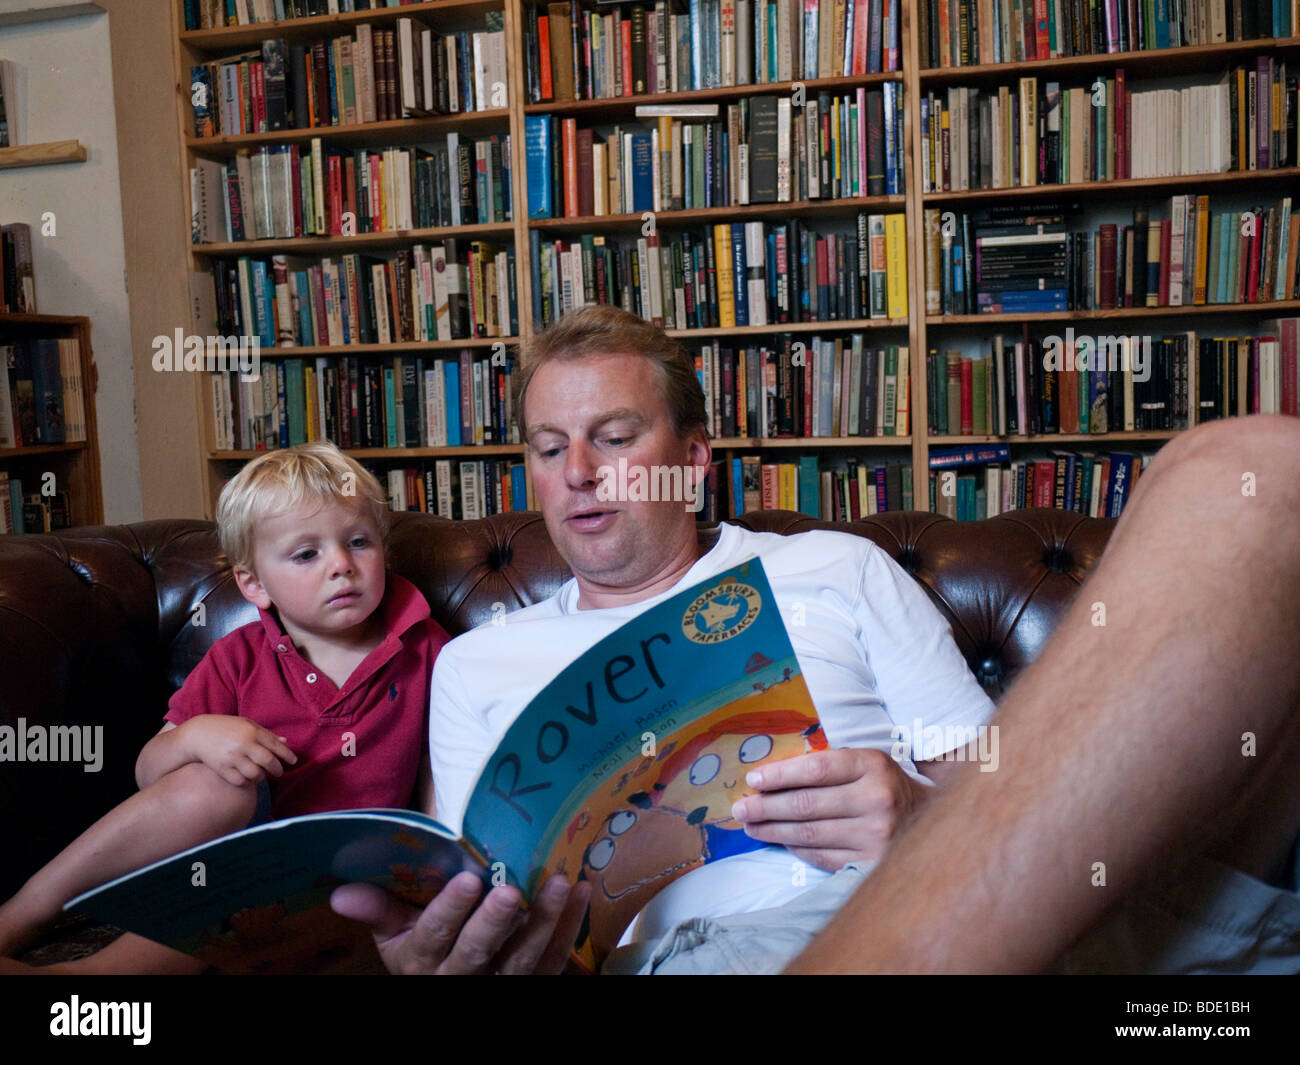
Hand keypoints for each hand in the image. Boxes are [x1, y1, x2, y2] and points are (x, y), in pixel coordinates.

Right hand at [178, 715, 296, 787]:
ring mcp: (232, 757)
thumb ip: (266, 734)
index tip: (293, 761)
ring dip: (261, 777)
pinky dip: (246, 782)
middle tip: (279, 772)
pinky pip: (241, 781)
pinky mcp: (222, 769)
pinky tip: (246, 777)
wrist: (197, 735)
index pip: (276, 746)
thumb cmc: (226, 727)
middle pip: (268, 762)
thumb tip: (286, 742)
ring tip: (260, 774)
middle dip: (277, 770)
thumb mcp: (247, 724)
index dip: (287, 755)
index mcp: (252, 731)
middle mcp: (243, 744)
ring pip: (256, 774)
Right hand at [330, 872, 590, 974]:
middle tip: (509, 890)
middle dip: (494, 922)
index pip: (434, 935)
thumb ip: (377, 909)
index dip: (449, 910)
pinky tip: (580, 892)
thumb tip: (341, 893)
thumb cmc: (425, 948)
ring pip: (523, 958)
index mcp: (423, 960)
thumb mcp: (395, 936)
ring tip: (558, 883)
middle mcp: (461, 976)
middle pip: (479, 952)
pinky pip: (555, 960)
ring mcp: (501, 983)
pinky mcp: (533, 983)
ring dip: (543, 921)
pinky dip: (570, 927)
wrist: (451, 985)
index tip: (467, 880)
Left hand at [729, 748, 930, 871]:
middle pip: (806, 805)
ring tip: (751, 826)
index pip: (816, 769)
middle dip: (765, 807)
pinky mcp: (871, 862)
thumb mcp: (865, 764)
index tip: (753, 781)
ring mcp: (876, 835)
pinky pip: (821, 856)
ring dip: (773, 830)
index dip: (779, 775)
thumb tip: (771, 779)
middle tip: (741, 809)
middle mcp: (877, 800)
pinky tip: (780, 840)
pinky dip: (796, 848)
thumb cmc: (885, 786)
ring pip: (809, 833)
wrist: (931, 820)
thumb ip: (827, 767)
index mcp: (873, 766)